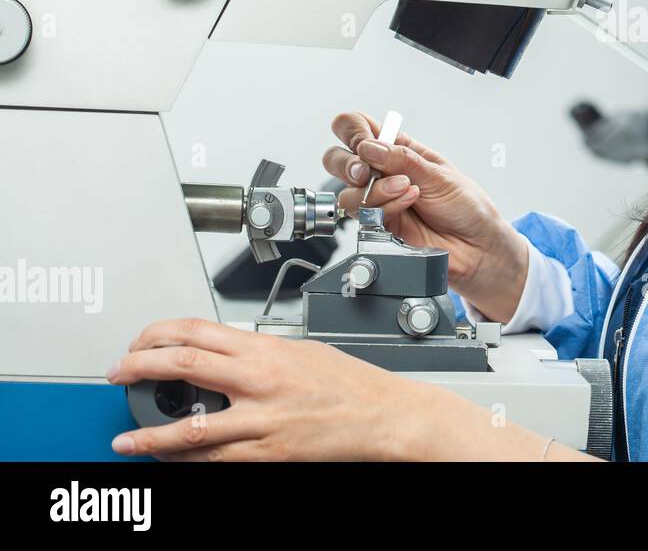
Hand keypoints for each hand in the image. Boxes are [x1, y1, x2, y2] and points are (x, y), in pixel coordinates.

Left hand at [107, 319, 422, 460]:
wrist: (383, 415)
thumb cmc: (350, 383)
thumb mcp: (302, 351)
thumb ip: (260, 352)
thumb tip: (223, 355)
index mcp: (266, 349)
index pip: (196, 331)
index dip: (156, 335)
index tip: (139, 344)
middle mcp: (259, 381)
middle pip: (182, 366)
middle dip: (139, 370)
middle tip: (119, 376)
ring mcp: (262, 420)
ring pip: (189, 428)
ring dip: (149, 435)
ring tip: (127, 439)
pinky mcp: (269, 453)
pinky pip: (216, 460)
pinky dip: (186, 461)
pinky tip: (171, 459)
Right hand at [322, 111, 527, 322]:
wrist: (476, 246)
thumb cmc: (466, 206)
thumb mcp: (439, 174)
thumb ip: (402, 160)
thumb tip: (369, 147)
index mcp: (399, 149)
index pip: (359, 127)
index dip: (354, 131)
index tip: (366, 143)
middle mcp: (383, 172)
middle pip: (338, 158)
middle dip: (348, 163)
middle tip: (367, 171)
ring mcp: (378, 199)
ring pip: (346, 190)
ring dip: (376, 189)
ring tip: (408, 190)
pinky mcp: (378, 225)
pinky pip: (363, 214)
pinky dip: (386, 207)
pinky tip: (408, 204)